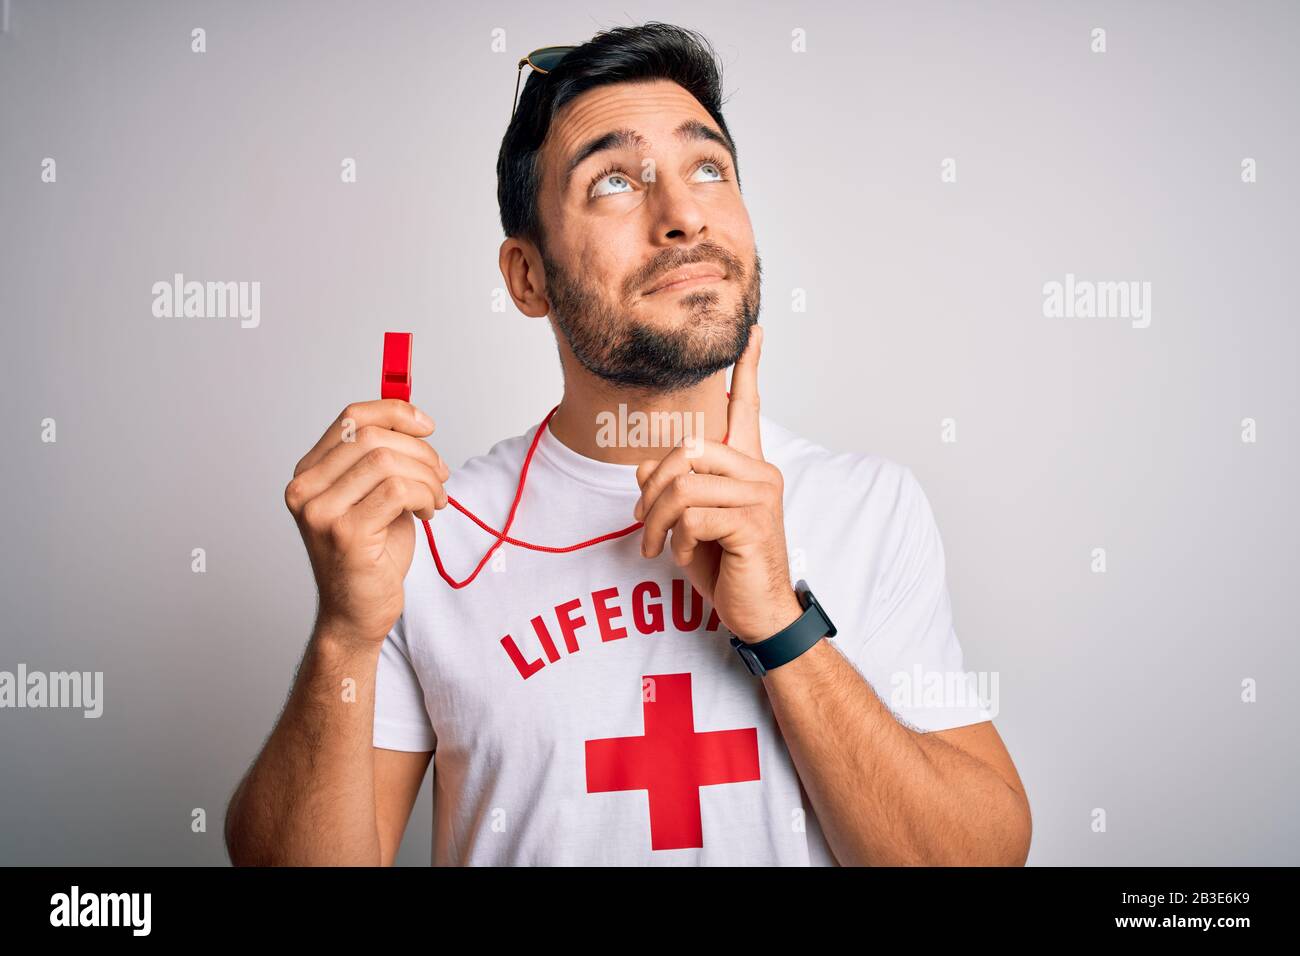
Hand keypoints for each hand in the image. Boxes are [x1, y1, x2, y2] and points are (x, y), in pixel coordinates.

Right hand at [284, 399, 450, 645]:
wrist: (358, 612)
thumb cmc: (371, 556)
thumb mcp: (376, 496)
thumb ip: (384, 459)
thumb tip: (415, 422)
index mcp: (310, 472)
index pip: (352, 417)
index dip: (395, 413)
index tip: (427, 426)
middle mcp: (306, 489)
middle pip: (372, 436)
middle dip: (420, 451)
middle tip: (440, 475)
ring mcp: (321, 511)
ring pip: (387, 462)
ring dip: (426, 477)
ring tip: (435, 500)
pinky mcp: (345, 533)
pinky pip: (397, 491)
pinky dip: (424, 496)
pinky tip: (427, 513)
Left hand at [633, 325, 802, 642]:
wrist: (758, 613)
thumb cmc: (727, 567)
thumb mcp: (688, 523)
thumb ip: (672, 488)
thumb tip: (645, 466)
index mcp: (747, 465)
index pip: (748, 407)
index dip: (749, 367)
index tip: (755, 331)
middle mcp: (759, 471)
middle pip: (688, 449)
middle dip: (653, 488)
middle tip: (644, 523)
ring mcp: (759, 495)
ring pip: (683, 484)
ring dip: (658, 520)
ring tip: (657, 545)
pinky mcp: (752, 522)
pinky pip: (693, 515)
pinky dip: (677, 539)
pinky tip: (687, 555)